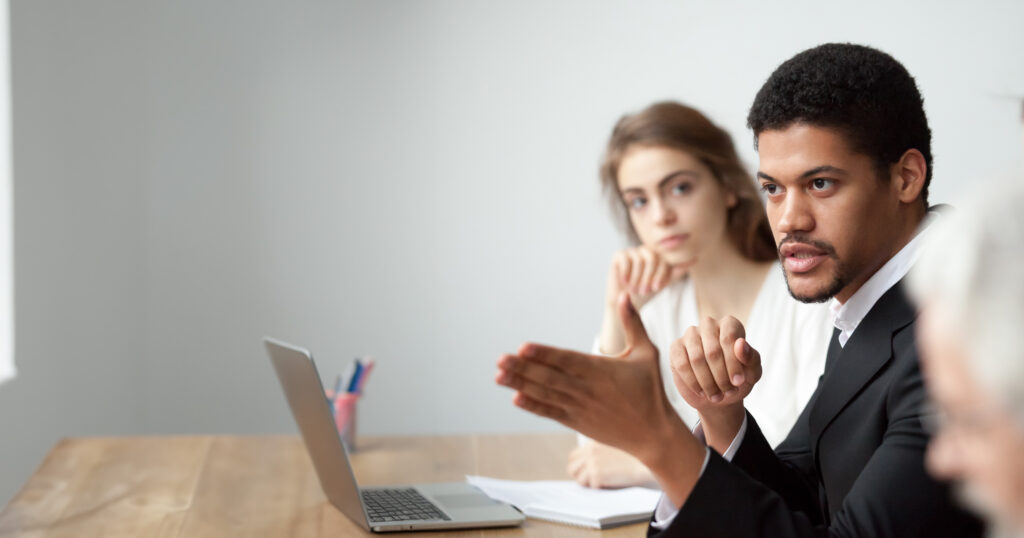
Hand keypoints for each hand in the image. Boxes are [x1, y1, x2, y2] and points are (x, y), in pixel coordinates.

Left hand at [496, 292, 681, 462]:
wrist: (654, 434)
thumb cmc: (650, 390)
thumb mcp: (646, 353)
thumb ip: (633, 324)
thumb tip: (626, 294)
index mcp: (600, 370)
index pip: (566, 359)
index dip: (543, 354)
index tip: (522, 347)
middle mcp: (586, 389)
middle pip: (549, 377)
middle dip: (522, 368)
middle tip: (500, 359)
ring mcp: (579, 407)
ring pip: (545, 394)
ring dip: (521, 384)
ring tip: (498, 375)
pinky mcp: (577, 423)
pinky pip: (551, 413)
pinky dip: (533, 406)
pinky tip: (515, 399)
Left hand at [568, 441, 654, 488]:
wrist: (647, 459)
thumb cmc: (636, 452)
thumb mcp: (615, 442)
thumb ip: (601, 448)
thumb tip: (592, 461)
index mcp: (592, 442)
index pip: (574, 456)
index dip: (578, 465)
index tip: (585, 471)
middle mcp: (589, 451)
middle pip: (572, 468)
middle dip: (579, 475)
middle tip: (590, 480)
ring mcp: (592, 463)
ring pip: (579, 479)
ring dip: (589, 483)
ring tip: (603, 482)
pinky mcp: (597, 475)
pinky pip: (592, 487)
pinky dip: (601, 488)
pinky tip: (612, 483)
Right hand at [607, 247, 688, 309]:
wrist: (627, 302)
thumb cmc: (646, 293)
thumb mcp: (664, 282)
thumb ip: (677, 270)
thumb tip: (695, 258)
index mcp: (658, 256)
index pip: (664, 259)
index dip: (661, 274)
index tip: (656, 287)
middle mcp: (645, 251)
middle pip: (652, 257)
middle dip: (649, 276)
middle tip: (645, 290)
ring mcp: (632, 252)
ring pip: (639, 260)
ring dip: (637, 278)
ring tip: (634, 289)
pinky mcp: (618, 255)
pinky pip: (626, 260)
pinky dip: (627, 273)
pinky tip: (625, 282)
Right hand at [669, 316, 761, 449]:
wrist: (720, 394)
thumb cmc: (737, 379)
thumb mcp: (752, 373)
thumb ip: (752, 358)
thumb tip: (741, 344)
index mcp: (729, 325)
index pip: (729, 338)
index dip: (733, 363)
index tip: (738, 382)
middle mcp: (709, 325)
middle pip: (713, 351)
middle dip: (721, 377)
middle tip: (728, 392)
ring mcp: (690, 334)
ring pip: (697, 359)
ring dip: (708, 382)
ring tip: (716, 396)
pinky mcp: (676, 347)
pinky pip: (682, 365)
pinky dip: (693, 382)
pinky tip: (701, 391)